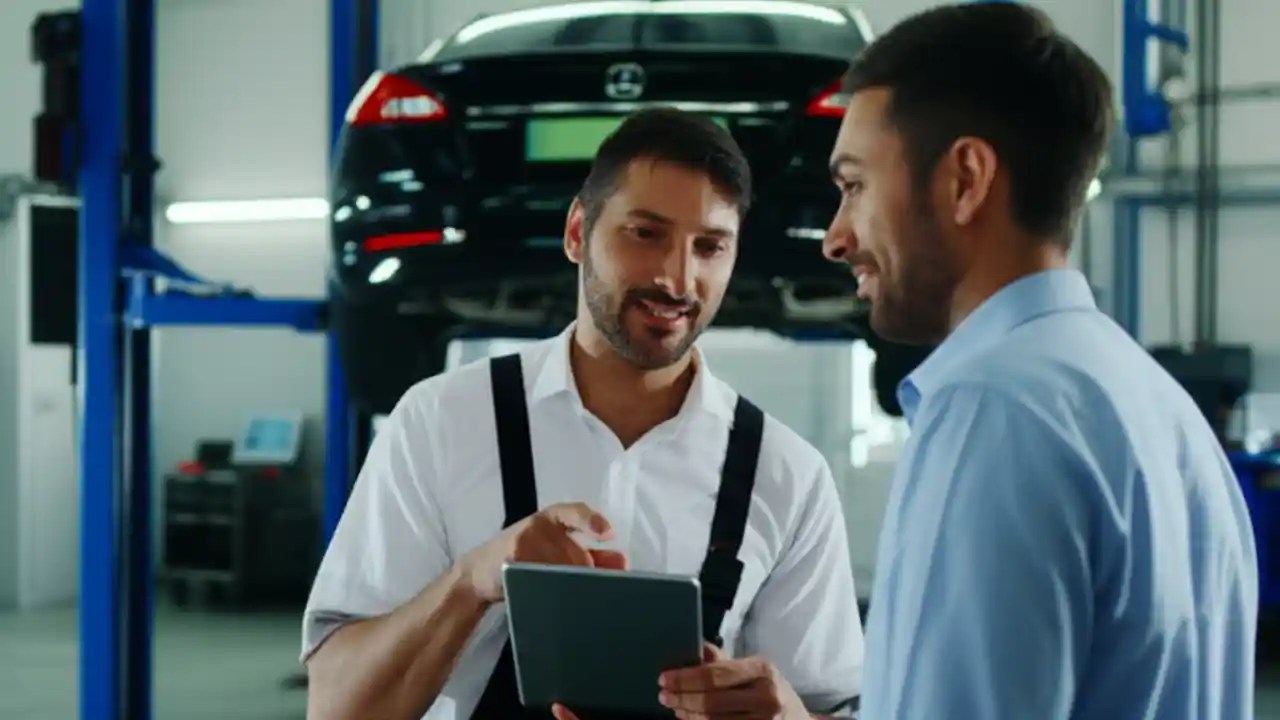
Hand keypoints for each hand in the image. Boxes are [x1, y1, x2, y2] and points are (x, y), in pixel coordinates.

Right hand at [458, 502, 627, 602]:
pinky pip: (538, 578)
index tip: (607, 533)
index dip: (592, 521)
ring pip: (558, 570)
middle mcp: (538, 525)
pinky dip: (547, 589)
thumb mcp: (558, 549)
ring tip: (563, 596)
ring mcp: (522, 542)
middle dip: (585, 576)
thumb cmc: (524, 557)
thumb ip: (592, 555)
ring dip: (567, 586)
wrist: (479, 572)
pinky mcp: (510, 561)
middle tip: (591, 592)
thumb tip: (624, 562)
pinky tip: (547, 596)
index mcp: (553, 518)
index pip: (574, 513)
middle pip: (574, 555)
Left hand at [656, 642, 809, 719]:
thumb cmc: (772, 693)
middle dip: (681, 698)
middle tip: (664, 696)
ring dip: (688, 715)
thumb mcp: (756, 672)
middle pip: (711, 702)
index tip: (664, 678)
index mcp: (763, 671)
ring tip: (675, 707)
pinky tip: (690, 719)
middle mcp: (766, 697)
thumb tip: (700, 649)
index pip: (715, 675)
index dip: (685, 678)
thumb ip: (726, 664)